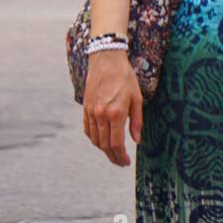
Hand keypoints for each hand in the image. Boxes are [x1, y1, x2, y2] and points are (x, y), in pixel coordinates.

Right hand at [83, 51, 142, 166]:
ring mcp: (91, 111)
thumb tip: (136, 140)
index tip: (126, 162)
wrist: (106, 59)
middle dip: (113, 157)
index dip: (121, 157)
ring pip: (95, 140)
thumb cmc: (125, 77)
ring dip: (103, 150)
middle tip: (120, 162)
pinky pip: (87, 130)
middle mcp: (101, 115)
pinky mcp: (86, 107)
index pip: (116, 144)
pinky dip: (94, 139)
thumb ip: (136, 121)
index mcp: (116, 113)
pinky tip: (101, 140)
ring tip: (113, 153)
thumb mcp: (137, 97)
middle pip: (104, 145)